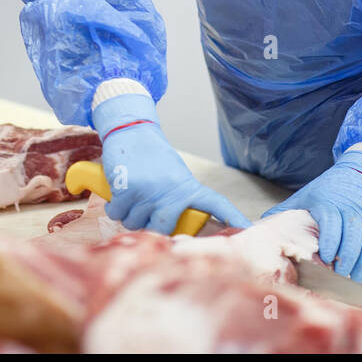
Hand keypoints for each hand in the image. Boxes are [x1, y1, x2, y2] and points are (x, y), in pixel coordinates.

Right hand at [101, 123, 250, 232]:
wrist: (131, 130)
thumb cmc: (152, 156)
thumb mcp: (173, 174)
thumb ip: (178, 197)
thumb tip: (174, 226)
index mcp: (187, 186)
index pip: (215, 204)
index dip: (232, 218)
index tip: (248, 230)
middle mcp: (171, 191)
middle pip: (163, 228)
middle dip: (150, 225)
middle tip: (145, 210)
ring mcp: (150, 191)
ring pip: (135, 222)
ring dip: (129, 214)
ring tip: (132, 195)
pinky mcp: (128, 190)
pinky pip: (117, 213)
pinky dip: (114, 207)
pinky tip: (119, 193)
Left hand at [263, 147, 361, 283]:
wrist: (359, 175)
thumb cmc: (327, 191)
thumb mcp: (304, 197)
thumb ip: (284, 212)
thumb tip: (256, 226)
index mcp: (330, 203)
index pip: (333, 222)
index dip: (331, 240)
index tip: (325, 257)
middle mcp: (352, 210)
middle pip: (353, 237)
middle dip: (347, 259)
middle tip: (338, 277)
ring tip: (351, 280)